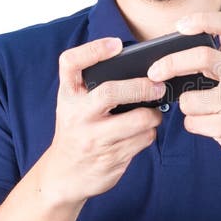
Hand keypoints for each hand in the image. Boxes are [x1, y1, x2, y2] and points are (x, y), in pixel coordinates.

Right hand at [46, 37, 164, 202]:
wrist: (63, 175)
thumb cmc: (76, 131)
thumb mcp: (73, 105)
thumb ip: (94, 87)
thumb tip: (141, 71)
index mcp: (67, 96)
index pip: (70, 63)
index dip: (93, 49)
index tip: (116, 44)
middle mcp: (77, 116)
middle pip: (110, 92)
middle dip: (140, 87)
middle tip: (157, 86)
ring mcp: (94, 139)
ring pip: (138, 120)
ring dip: (153, 115)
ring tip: (153, 113)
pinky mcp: (111, 158)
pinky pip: (143, 140)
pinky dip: (149, 133)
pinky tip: (142, 132)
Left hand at [147, 13, 220, 176]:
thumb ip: (219, 65)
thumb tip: (171, 61)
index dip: (202, 19)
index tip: (180, 26)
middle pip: (202, 56)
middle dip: (171, 64)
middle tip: (154, 72)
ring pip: (190, 98)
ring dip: (187, 108)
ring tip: (206, 113)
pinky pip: (192, 122)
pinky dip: (194, 125)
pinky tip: (211, 127)